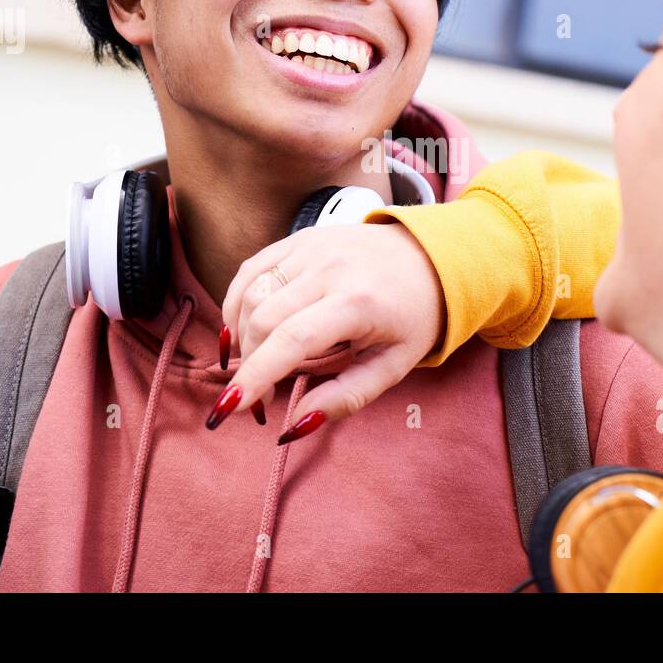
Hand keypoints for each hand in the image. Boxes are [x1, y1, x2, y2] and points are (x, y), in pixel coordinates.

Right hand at [217, 222, 445, 439]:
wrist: (431, 257)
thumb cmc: (414, 317)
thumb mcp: (393, 366)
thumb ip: (346, 398)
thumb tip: (295, 424)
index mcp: (358, 302)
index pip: (291, 340)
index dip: (256, 376)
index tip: (231, 408)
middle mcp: (330, 267)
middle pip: (262, 318)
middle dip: (250, 364)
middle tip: (260, 395)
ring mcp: (312, 247)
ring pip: (251, 293)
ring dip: (242, 336)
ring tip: (259, 364)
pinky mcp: (300, 238)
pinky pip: (251, 269)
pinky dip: (238, 303)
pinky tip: (244, 329)